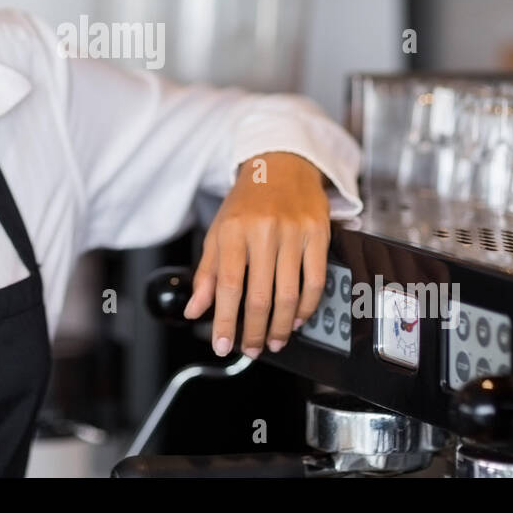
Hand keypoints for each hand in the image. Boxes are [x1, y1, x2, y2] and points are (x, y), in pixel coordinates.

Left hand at [183, 151, 330, 357]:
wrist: (280, 164)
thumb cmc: (247, 201)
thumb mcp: (218, 232)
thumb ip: (207, 274)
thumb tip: (195, 310)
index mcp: (233, 231)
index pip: (228, 286)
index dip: (226, 321)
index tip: (223, 344)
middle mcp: (263, 230)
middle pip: (260, 296)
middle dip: (255, 332)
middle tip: (252, 349)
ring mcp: (293, 232)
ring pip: (289, 294)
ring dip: (282, 327)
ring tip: (275, 340)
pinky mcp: (318, 232)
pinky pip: (315, 280)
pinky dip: (307, 306)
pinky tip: (297, 318)